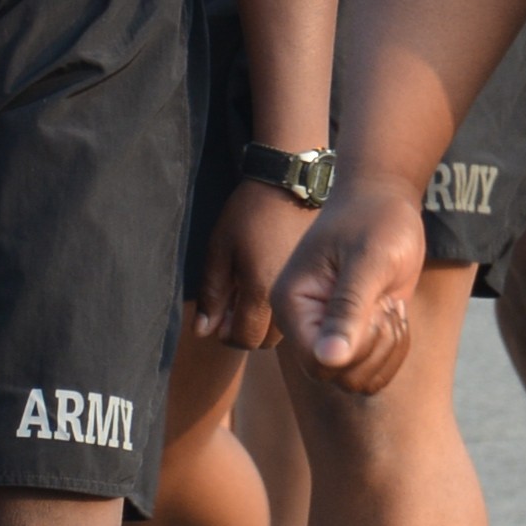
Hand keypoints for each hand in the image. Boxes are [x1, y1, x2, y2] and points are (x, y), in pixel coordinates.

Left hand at [189, 184, 313, 352]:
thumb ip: (212, 294)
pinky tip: (275, 286)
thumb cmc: (249, 212)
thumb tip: (203, 331)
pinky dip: (287, 311)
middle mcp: (289, 297)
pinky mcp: (322, 280)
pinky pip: (303, 311)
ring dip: (268, 324)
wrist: (289, 184)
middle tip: (236, 307)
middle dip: (248, 331)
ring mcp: (310, 289)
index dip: (227, 334)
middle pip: (266, 341)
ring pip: (286, 330)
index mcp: (261, 289)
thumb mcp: (220, 249)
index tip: (221, 318)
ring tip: (255, 295)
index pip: (244, 339)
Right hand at [269, 184, 429, 396]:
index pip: (317, 361)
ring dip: (387, 349)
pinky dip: (393, 349)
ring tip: (389, 307)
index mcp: (292, 303)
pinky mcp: (351, 333)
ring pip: (357, 379)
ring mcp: (326, 329)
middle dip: (374, 348)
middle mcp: (303, 322)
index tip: (377, 309)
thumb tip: (329, 360)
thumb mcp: (367, 261)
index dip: (357, 350)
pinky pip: (372, 369)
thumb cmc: (374, 220)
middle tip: (384, 304)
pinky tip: (392, 311)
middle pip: (337, 376)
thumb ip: (347, 310)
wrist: (385, 199)